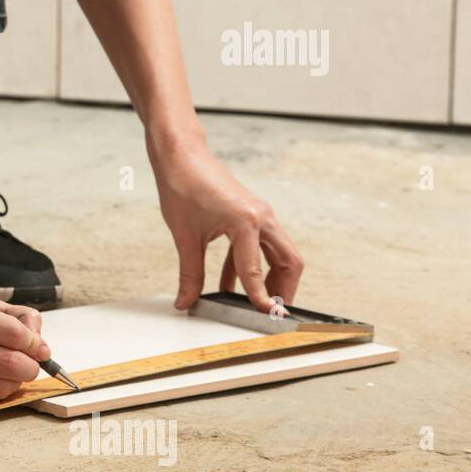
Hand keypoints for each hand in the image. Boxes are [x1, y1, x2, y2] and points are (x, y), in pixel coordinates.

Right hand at [0, 299, 49, 404]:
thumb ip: (17, 317)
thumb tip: (42, 346)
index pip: (13, 333)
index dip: (34, 343)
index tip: (37, 347)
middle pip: (10, 363)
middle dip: (31, 367)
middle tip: (30, 364)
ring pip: (1, 386)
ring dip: (16, 382)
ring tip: (11, 373)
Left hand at [151, 140, 303, 312]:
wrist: (181, 154)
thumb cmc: (183, 186)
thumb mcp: (184, 236)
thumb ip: (190, 273)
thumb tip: (186, 301)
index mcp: (246, 222)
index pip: (257, 270)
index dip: (260, 298)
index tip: (265, 317)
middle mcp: (261, 217)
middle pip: (289, 261)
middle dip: (284, 289)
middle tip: (271, 313)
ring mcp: (259, 215)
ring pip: (279, 254)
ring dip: (270, 278)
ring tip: (254, 304)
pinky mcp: (250, 214)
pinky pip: (260, 246)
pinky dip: (251, 266)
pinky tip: (229, 285)